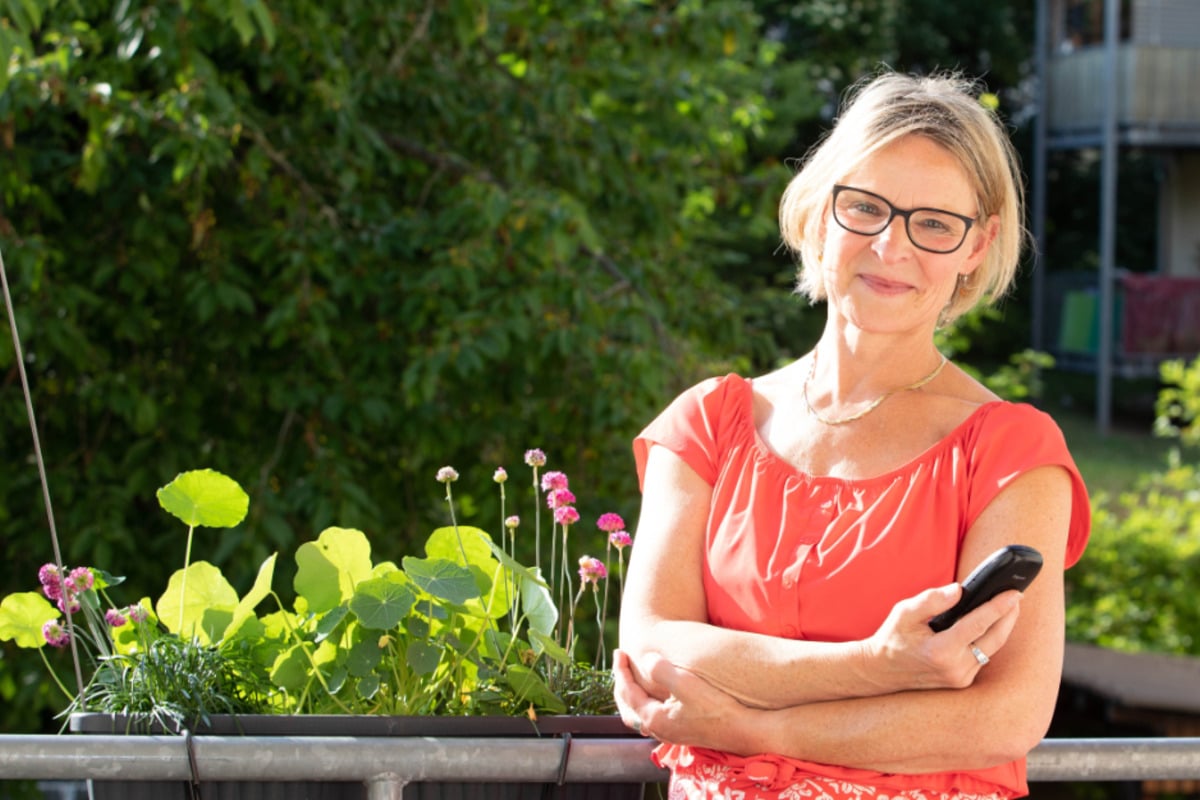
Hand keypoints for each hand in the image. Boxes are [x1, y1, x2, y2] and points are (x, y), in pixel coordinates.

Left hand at [613, 648, 756, 752]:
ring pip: (639, 713)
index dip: (620, 670)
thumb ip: (662, 671)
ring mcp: (670, 733)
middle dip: (621, 683)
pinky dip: (646, 700)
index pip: (627, 693)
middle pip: (627, 707)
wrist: (744, 731)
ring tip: (633, 675)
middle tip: (621, 661)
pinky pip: (652, 715)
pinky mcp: (681, 731)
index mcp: (654, 718)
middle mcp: (659, 729)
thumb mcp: (688, 684)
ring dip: (633, 693)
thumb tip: (647, 659)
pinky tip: (655, 691)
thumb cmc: (718, 708)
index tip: (619, 652)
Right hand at [865, 584, 1021, 691]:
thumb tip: (960, 590)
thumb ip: (932, 600)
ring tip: (1008, 607)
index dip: (998, 607)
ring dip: (1002, 628)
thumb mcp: (904, 612)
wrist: (881, 671)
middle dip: (1009, 616)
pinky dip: (989, 639)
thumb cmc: (892, 639)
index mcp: (940, 651)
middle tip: (1016, 596)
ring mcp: (960, 679)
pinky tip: (992, 624)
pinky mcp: (963, 682)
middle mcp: (955, 669)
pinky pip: (983, 657)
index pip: (978, 625)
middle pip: (995, 640)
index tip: (1013, 593)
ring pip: (992, 650)